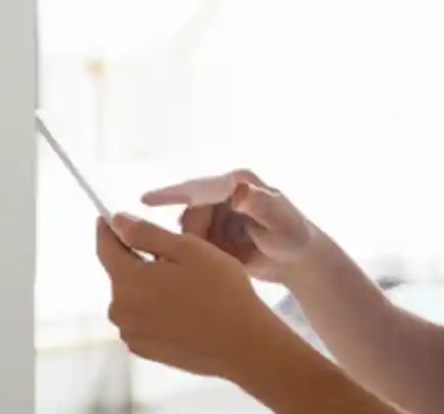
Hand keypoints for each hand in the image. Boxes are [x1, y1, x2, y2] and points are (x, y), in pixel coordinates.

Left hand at [96, 214, 290, 379]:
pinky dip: (152, 311)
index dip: (107, 230)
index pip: (106, 249)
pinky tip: (180, 312)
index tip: (107, 219)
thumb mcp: (189, 250)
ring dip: (146, 288)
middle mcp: (120, 309)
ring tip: (180, 287)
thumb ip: (147, 234)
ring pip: (131, 299)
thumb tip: (117, 221)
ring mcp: (131, 333)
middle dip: (137, 261)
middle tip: (171, 257)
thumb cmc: (219, 290)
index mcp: (128, 280)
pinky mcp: (144, 351)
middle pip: (120, 276)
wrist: (242, 344)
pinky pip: (140, 321)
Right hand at [141, 170, 316, 282]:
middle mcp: (223, 195)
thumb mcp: (279, 220)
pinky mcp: (215, 235)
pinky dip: (202, 254)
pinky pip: (196, 246)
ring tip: (228, 254)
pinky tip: (222, 260)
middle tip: (217, 251)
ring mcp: (218, 216)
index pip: (199, 188)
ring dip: (200, 246)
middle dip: (196, 233)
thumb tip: (239, 190)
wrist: (298, 260)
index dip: (171, 193)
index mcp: (237, 184)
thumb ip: (260, 205)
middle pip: (190, 213)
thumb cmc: (293, 235)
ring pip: (190, 232)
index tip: (146, 199)